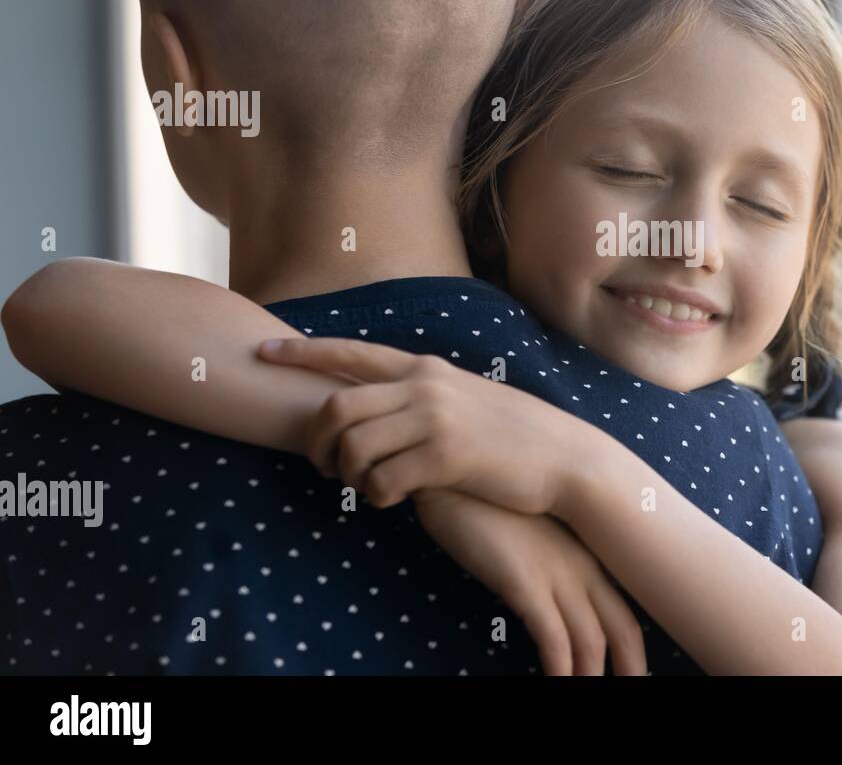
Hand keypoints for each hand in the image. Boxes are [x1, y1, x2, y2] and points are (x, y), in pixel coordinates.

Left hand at [257, 337, 601, 518]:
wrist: (565, 458)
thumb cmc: (513, 434)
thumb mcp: (465, 396)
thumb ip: (422, 393)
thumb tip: (379, 403)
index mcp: (425, 368)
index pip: (349, 353)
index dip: (301, 353)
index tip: (262, 353)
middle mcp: (425, 386)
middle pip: (335, 406)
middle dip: (314, 441)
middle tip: (321, 467)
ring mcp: (434, 420)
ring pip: (351, 447)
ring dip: (345, 476)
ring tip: (362, 488)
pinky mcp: (445, 458)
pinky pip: (381, 481)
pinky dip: (374, 497)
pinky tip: (391, 501)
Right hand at [414, 490, 645, 674]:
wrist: (453, 466)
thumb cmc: (482, 499)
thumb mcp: (524, 533)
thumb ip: (540, 560)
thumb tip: (540, 593)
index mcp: (584, 550)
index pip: (625, 606)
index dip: (632, 645)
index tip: (633, 669)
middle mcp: (580, 563)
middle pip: (624, 627)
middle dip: (631, 667)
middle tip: (634, 688)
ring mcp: (555, 572)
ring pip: (592, 641)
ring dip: (589, 678)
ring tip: (585, 696)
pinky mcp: (524, 581)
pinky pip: (553, 638)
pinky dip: (560, 670)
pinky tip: (555, 684)